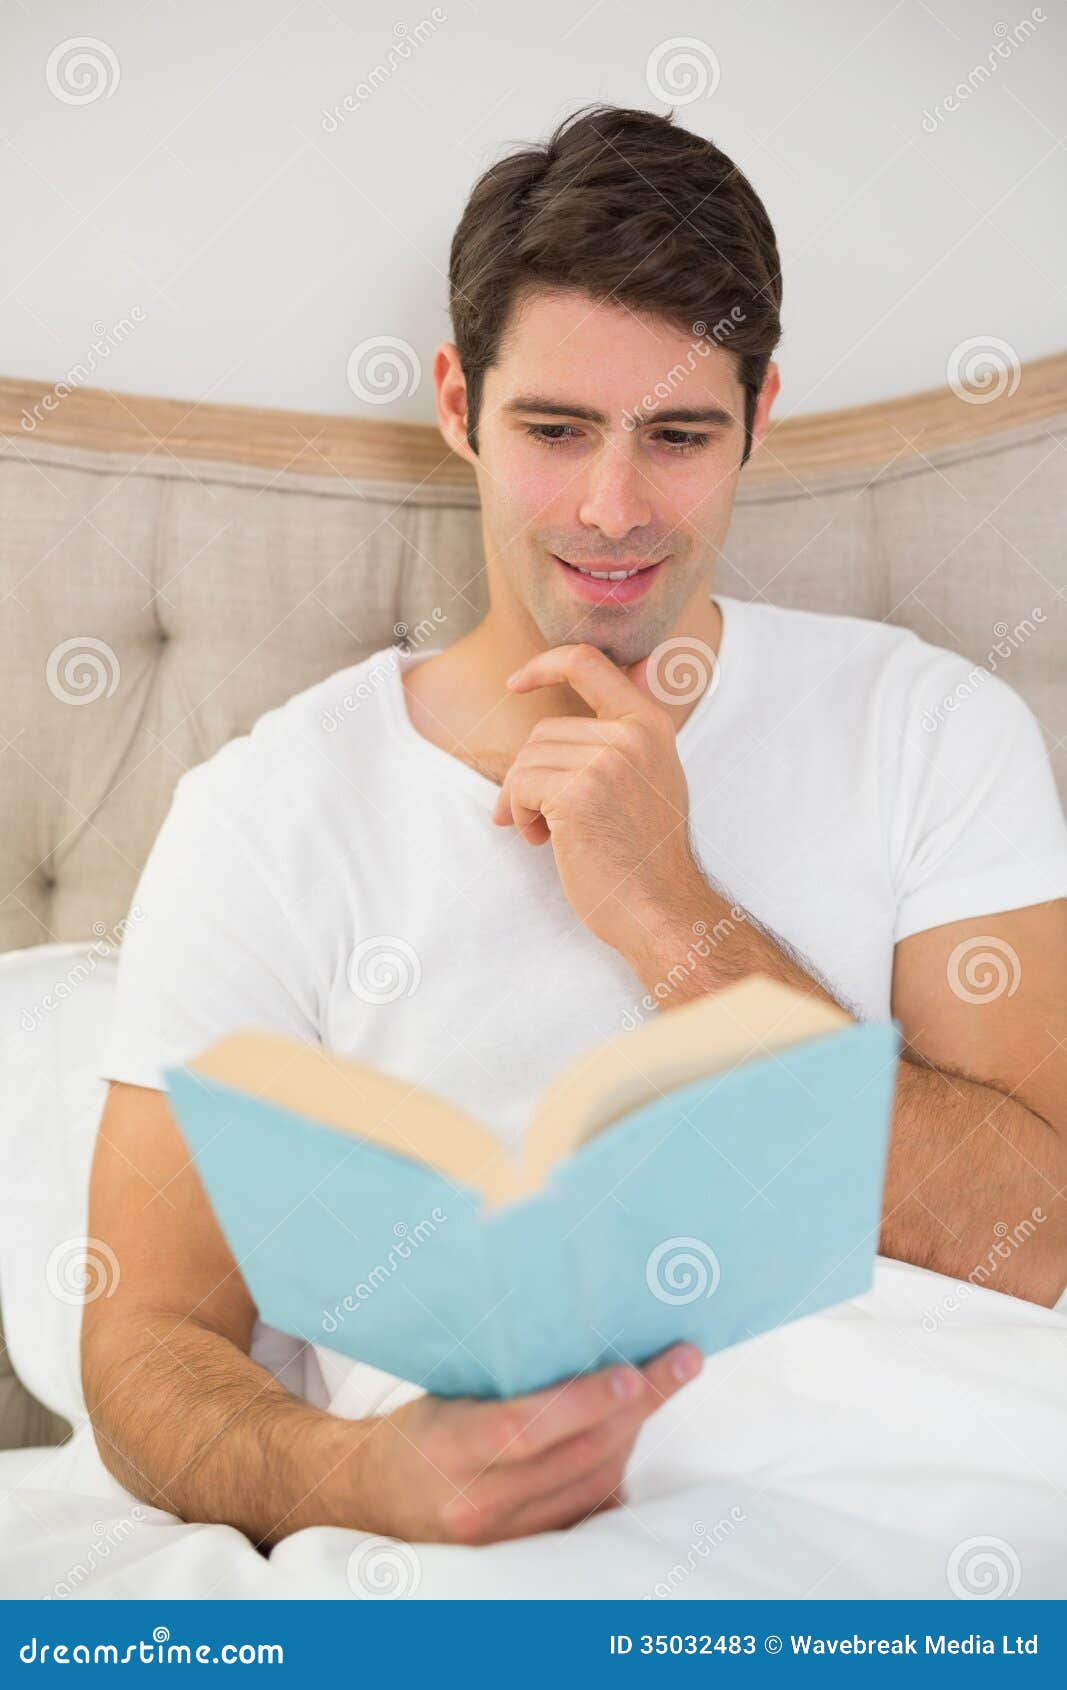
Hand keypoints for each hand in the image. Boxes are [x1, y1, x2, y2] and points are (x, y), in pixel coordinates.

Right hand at [340, 1341, 700, 1544]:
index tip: (633, 1371)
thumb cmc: (418, 1427)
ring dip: (635, 1432)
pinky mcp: (524, 1553)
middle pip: (577, 1455)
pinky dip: (617, 1467)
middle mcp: (476, 1504)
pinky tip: (633, 1430)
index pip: (527, 1426)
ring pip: (594, 1482)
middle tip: (681, 1360)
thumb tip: (585, 1335)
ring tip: (663, 1383)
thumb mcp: (447, 1393)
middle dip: (638, 1405)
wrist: (373, 1498)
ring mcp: (503, 1538)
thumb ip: (507, 1379)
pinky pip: (589, 1509)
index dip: (585, 1401)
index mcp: (449, 1450)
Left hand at [492, 644, 705, 957]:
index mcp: (650, 724)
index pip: (587, 663)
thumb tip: (638, 671)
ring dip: (524, 800)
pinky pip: (521, 787)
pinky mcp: (578, 792)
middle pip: (544, 731)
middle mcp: (631, 735)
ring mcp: (606, 761)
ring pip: (528, 760)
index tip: (516, 684)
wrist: (658, 909)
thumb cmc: (645, 854)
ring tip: (548, 833)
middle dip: (530, 775)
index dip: (544, 666)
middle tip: (541, 818)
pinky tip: (543, 841)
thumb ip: (633, 733)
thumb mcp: (655, 776)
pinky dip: (519, 815)